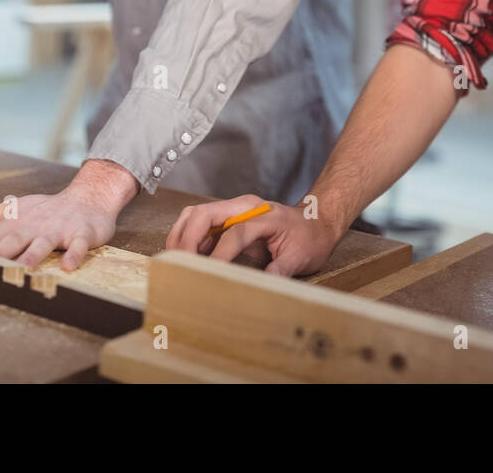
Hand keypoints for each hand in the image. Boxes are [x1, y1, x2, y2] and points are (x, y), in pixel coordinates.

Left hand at [0, 186, 117, 270]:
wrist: (88, 197)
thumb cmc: (48, 209)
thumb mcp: (14, 210)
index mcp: (18, 221)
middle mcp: (36, 225)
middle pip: (15, 240)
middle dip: (0, 253)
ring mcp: (59, 229)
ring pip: (44, 243)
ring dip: (34, 254)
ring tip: (23, 267)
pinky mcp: (82, 234)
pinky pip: (78, 246)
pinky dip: (74, 255)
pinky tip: (68, 266)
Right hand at [166, 194, 338, 275]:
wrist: (315, 223)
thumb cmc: (309, 238)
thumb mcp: (302, 256)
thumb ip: (281, 269)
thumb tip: (262, 286)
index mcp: (263, 214)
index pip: (234, 230)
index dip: (220, 253)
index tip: (210, 273)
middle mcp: (243, 206)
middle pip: (204, 213)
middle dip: (187, 238)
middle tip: (180, 263)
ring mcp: (232, 210)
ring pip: (195, 215)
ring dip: (182, 236)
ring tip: (177, 260)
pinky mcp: (226, 220)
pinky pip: (199, 224)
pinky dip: (187, 239)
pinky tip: (186, 258)